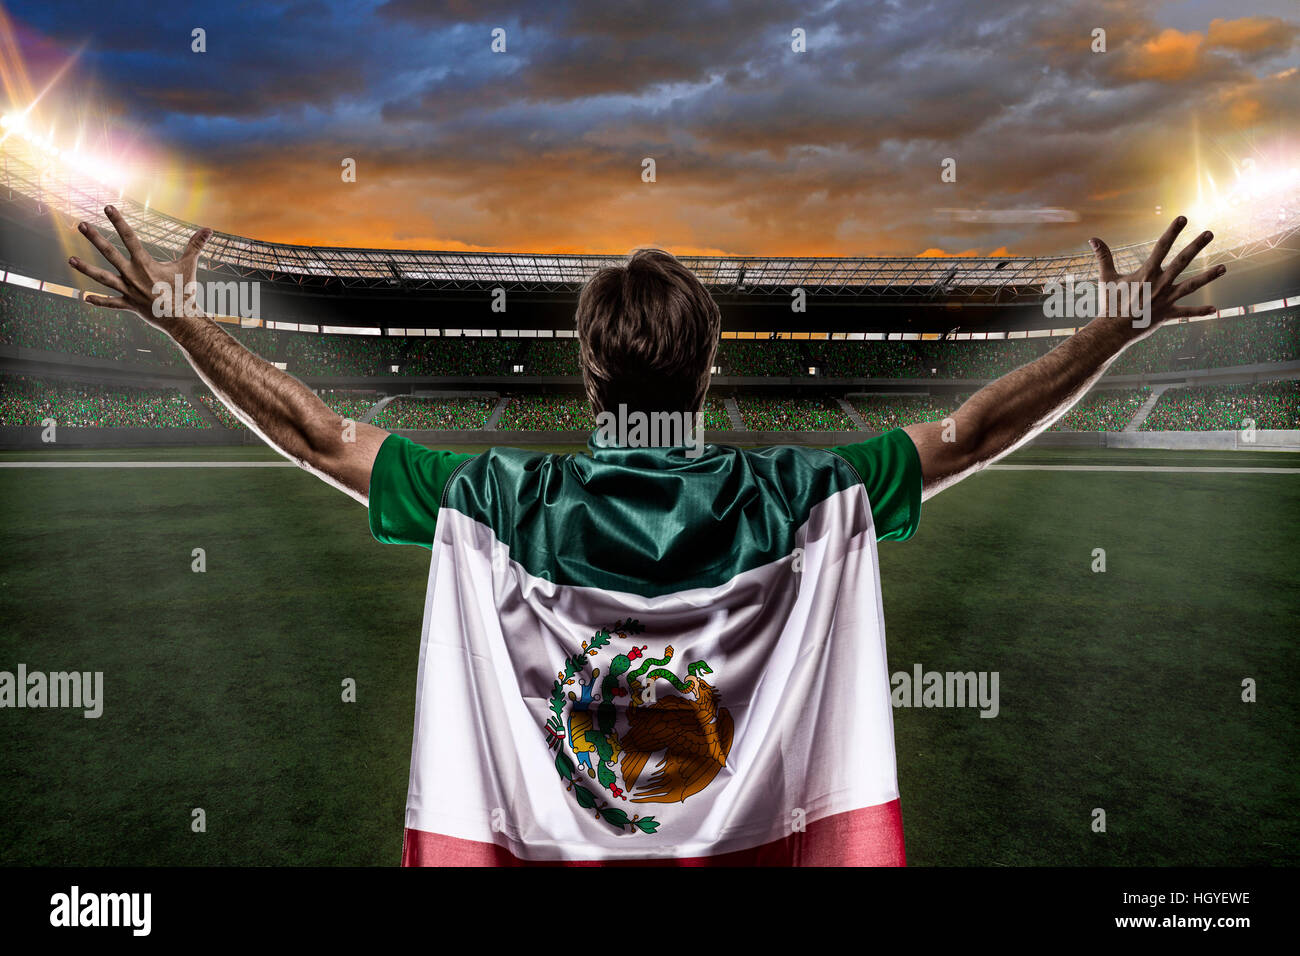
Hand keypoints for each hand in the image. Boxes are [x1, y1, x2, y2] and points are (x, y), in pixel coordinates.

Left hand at [68, 205, 212, 331]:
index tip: (108, 208)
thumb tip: (209, 230)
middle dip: (95, 238)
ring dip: (86, 269)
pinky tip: (86, 298)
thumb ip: (196, 246)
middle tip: (81, 225)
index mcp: (145, 263)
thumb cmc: (186, 291)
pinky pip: (112, 303)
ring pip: (103, 278)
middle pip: (110, 253)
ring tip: (70, 259)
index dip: (118, 221)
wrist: (182, 319)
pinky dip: (99, 301)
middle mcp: (132, 275)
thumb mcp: (189, 266)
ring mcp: (128, 290)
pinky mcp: (129, 305)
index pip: (129, 237)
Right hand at [1088, 215, 1225, 339]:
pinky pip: (1186, 312)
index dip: (1172, 231)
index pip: (1161, 247)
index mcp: (1146, 272)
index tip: (1184, 218)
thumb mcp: (1107, 278)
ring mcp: (1165, 299)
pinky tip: (1214, 309)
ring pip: (1191, 285)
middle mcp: (1159, 283)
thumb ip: (1103, 257)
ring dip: (1208, 276)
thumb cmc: (1109, 303)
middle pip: (1182, 261)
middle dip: (1196, 246)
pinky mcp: (1167, 314)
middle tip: (1210, 233)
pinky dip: (1199, 312)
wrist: (1112, 330)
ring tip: (1223, 267)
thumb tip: (1093, 238)